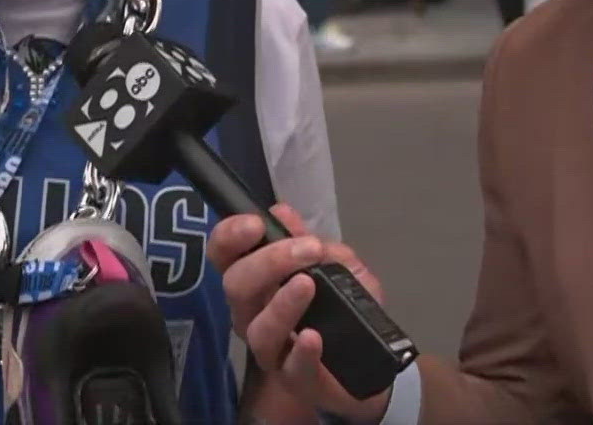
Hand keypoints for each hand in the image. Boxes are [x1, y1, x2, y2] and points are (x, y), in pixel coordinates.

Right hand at [209, 204, 393, 423]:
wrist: (369, 366)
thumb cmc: (341, 311)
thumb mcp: (337, 268)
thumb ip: (313, 244)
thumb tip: (283, 213)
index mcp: (255, 282)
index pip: (223, 254)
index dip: (229, 236)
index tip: (255, 224)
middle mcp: (252, 314)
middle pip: (236, 286)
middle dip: (268, 262)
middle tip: (308, 249)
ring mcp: (270, 350)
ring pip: (258, 328)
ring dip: (282, 303)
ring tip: (308, 285)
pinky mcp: (295, 379)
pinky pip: (291, 367)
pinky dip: (302, 351)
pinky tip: (313, 337)